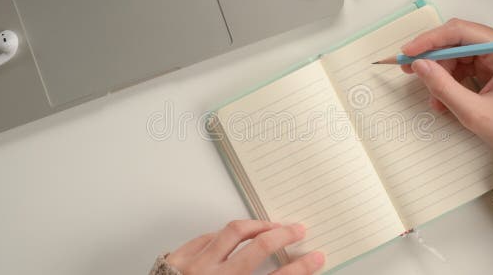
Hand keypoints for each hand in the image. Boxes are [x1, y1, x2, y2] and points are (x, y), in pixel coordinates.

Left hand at [165, 220, 323, 274]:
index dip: (301, 268)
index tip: (316, 258)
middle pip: (258, 248)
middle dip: (283, 236)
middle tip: (298, 230)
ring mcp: (193, 266)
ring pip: (232, 233)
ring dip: (257, 226)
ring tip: (270, 225)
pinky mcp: (176, 259)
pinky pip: (205, 237)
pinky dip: (223, 235)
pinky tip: (233, 235)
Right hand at [401, 19, 492, 165]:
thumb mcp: (475, 113)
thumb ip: (443, 87)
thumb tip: (418, 65)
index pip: (460, 31)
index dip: (429, 40)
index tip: (406, 53)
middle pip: (458, 40)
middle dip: (433, 57)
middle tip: (410, 72)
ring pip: (460, 54)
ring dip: (442, 73)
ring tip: (435, 100)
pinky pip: (467, 65)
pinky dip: (453, 80)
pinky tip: (445, 100)